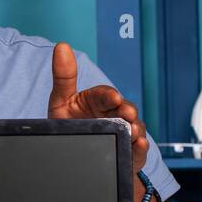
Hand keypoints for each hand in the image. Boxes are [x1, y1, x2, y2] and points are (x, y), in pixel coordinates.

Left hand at [48, 42, 147, 173]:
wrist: (67, 155)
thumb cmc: (67, 124)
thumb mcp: (61, 101)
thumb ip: (63, 77)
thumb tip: (62, 46)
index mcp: (98, 101)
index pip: (105, 95)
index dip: (109, 96)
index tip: (112, 97)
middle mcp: (114, 115)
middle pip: (125, 110)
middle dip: (127, 111)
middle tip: (127, 113)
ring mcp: (123, 134)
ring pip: (134, 129)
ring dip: (136, 129)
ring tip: (133, 131)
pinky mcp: (127, 153)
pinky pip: (136, 151)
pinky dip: (139, 148)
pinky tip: (139, 144)